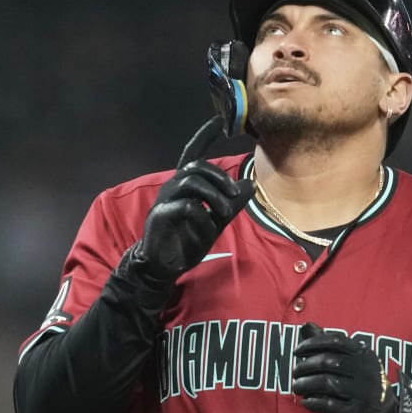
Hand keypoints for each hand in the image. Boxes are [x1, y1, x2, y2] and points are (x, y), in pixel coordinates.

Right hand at [129, 160, 254, 284]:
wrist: (168, 267)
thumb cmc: (189, 241)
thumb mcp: (217, 220)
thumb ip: (232, 203)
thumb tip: (251, 183)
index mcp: (185, 185)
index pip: (195, 157)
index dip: (207, 145)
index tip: (225, 148)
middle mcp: (173, 187)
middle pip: (196, 166)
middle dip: (220, 178)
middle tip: (236, 194)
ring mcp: (165, 199)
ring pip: (191, 182)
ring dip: (215, 196)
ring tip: (226, 213)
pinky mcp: (160, 214)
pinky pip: (186, 206)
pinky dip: (203, 217)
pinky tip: (209, 231)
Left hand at [291, 323, 396, 412]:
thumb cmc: (363, 386)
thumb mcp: (354, 363)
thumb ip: (330, 345)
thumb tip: (306, 325)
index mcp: (365, 354)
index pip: (335, 341)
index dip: (312, 344)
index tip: (297, 350)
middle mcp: (367, 371)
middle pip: (328, 362)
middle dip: (306, 366)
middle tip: (295, 372)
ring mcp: (364, 392)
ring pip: (326, 382)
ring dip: (306, 384)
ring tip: (297, 387)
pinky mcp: (358, 412)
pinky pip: (329, 405)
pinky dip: (314, 402)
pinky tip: (306, 402)